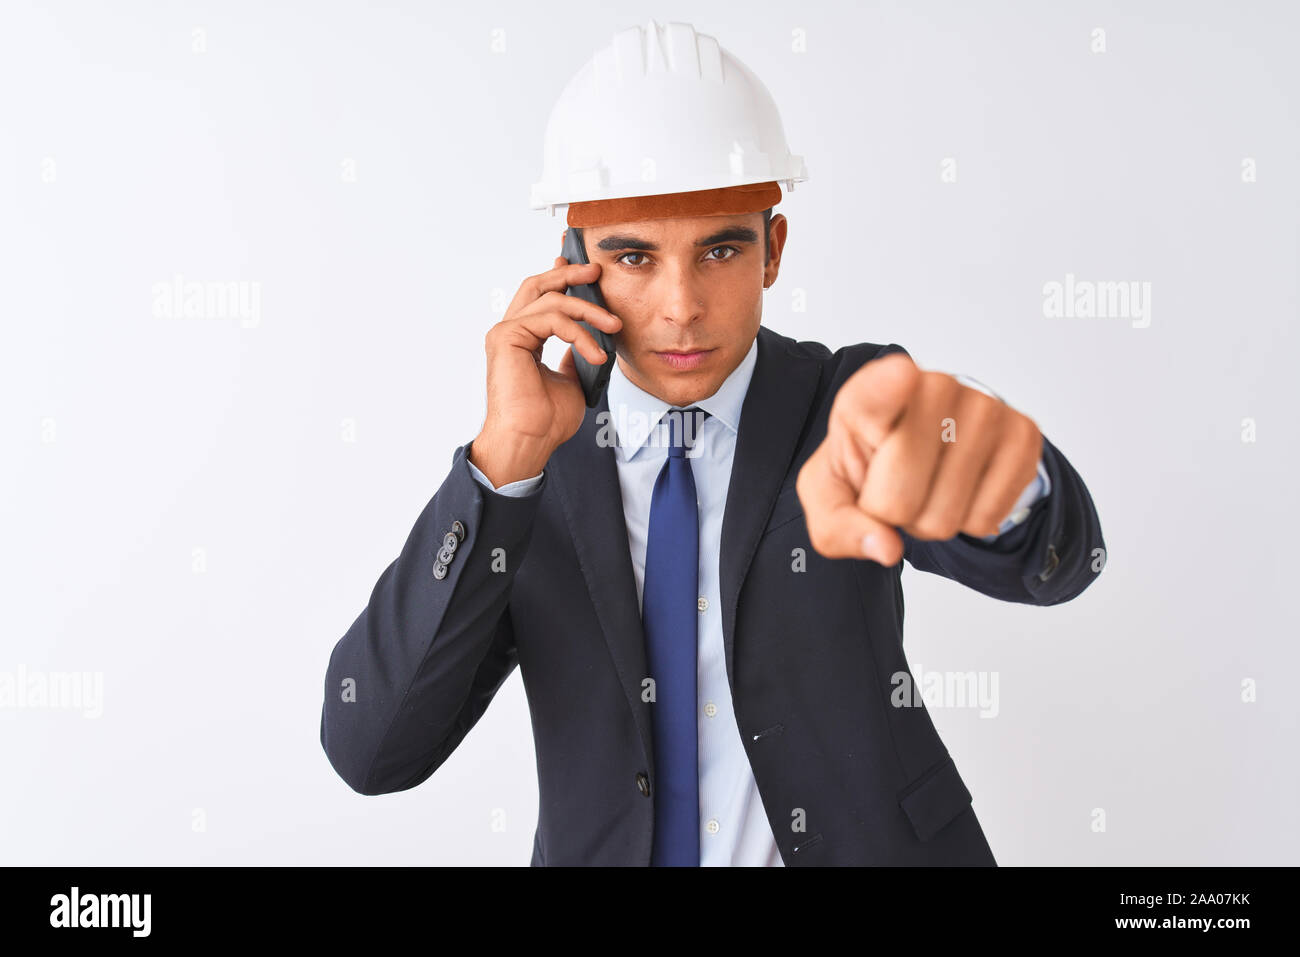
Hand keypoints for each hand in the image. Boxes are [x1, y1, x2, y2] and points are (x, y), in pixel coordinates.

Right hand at [470, 255, 621, 485]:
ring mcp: (505, 333)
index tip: (587, 273)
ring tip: (613, 325)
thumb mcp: (570, 381)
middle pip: (538, 285)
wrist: (529, 441)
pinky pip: (551, 319)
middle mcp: (510, 332)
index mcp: (521, 339)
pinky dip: (579, 333)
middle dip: (569, 273)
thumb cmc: (546, 421)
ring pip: (550, 300)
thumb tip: (589, 344)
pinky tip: (597, 354)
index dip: (561, 279)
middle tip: (597, 271)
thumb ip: (574, 358)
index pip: (540, 298)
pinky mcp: (506, 338)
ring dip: (588, 309)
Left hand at [795, 352, 1041, 563]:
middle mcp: (932, 388)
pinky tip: (960, 490)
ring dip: (931, 521)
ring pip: (946, 515)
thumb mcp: (830, 499)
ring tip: (926, 488)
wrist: (916, 456)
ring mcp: (983, 407)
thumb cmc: (867, 470)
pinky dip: (969, 522)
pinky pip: (987, 517)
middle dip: (892, 516)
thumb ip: (840, 527)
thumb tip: (885, 548)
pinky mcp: (1022, 433)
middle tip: (894, 490)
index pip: (878, 391)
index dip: (889, 387)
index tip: (903, 376)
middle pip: (900, 498)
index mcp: (868, 397)